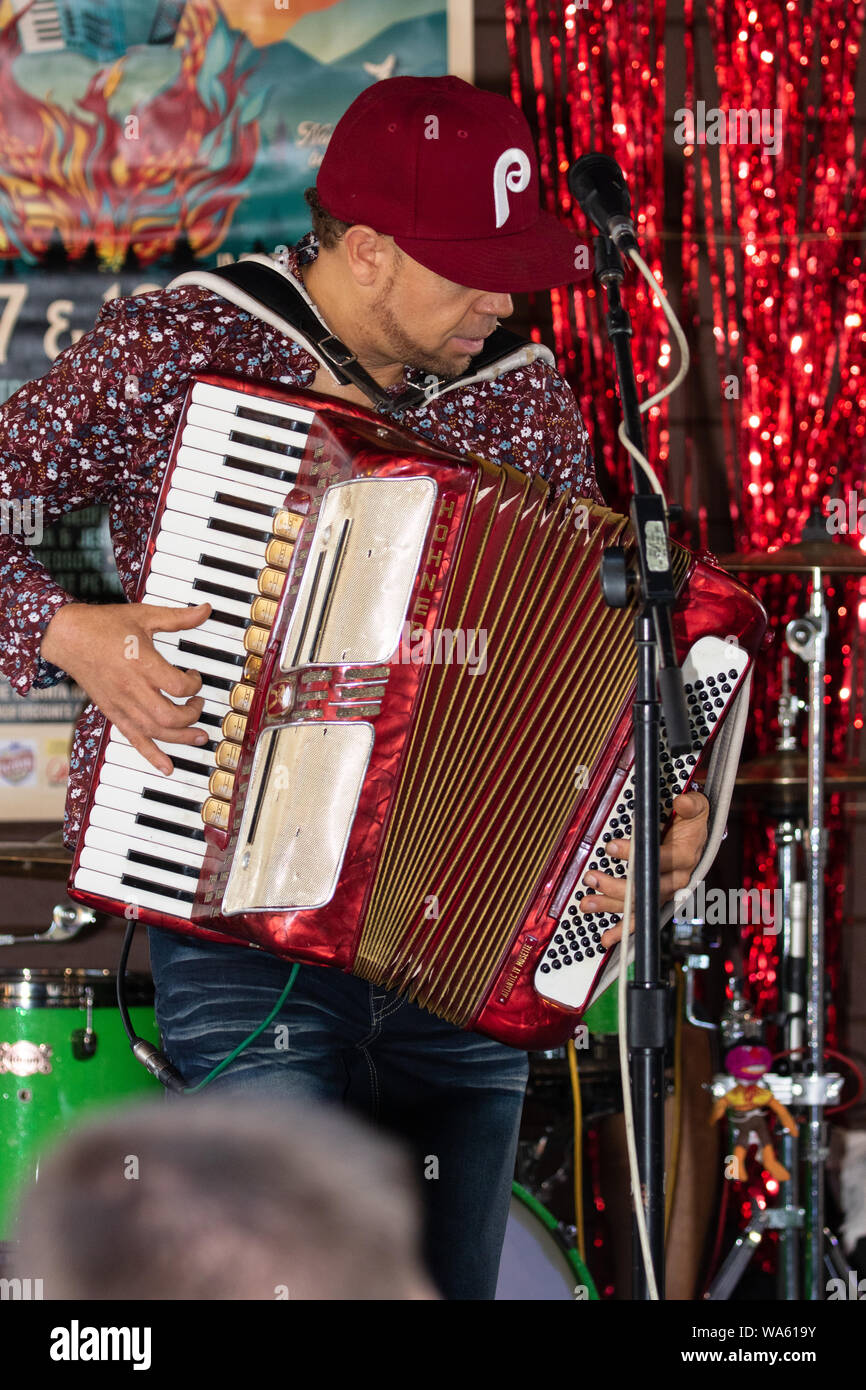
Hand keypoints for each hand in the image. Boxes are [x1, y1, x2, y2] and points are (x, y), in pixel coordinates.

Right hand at [41, 600, 212, 775]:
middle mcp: (132, 688)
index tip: (194, 675)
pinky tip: (167, 767)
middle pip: (169, 716)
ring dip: (181, 738)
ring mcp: (122, 703)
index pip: (178, 686)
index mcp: (142, 663)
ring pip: (155, 732)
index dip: (194, 684)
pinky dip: (152, 755)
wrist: (68, 636)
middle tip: (198, 704)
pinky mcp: (113, 712)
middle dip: (191, 715)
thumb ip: (177, 617)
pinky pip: (134, 739)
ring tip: (199, 736)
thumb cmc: (105, 625)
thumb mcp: (144, 615)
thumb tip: (205, 610)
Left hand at [580, 790, 709, 949]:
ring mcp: (665, 891)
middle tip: (591, 877)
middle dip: (616, 886)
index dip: (634, 854)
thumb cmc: (693, 822)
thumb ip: (691, 805)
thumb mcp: (696, 808)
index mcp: (685, 857)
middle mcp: (677, 879)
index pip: (658, 858)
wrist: (698, 838)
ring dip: (611, 906)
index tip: (611, 847)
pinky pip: (640, 918)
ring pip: (639, 905)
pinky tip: (607, 938)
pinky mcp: (656, 898)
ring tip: (586, 903)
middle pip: (646, 889)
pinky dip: (623, 930)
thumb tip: (682, 802)